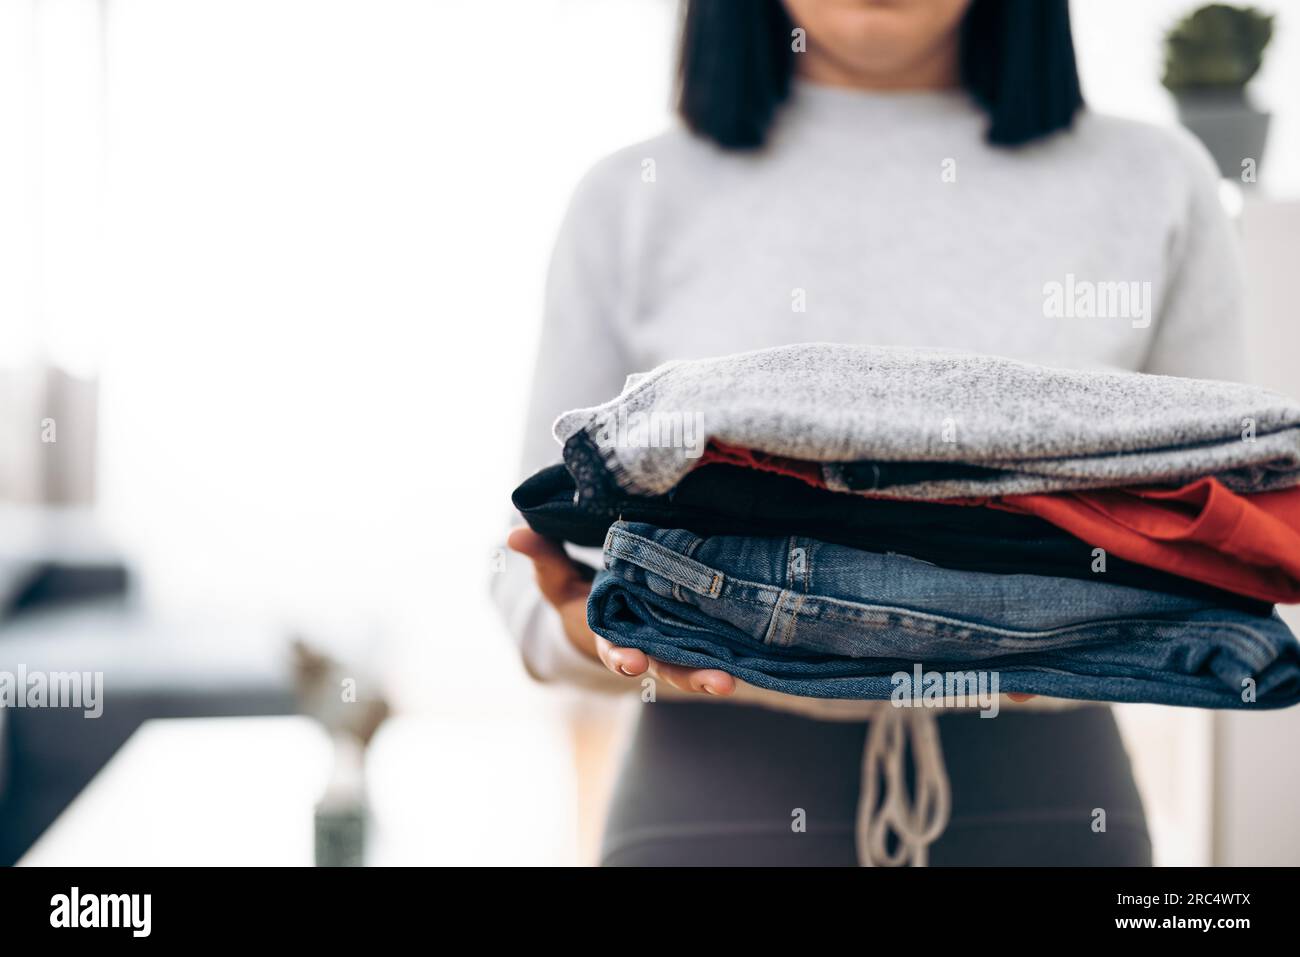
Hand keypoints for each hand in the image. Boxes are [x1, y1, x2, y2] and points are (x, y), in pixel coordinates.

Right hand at [506, 527, 734, 695]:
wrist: (615, 611)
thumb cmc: (585, 596)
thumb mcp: (560, 578)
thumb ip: (544, 557)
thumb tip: (516, 532)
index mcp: (612, 634)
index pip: (616, 648)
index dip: (621, 655)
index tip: (628, 661)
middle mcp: (647, 644)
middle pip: (668, 665)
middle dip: (690, 675)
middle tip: (716, 683)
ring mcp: (676, 640)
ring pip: (698, 660)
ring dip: (717, 671)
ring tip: (738, 680)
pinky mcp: (702, 631)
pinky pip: (721, 643)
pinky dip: (739, 649)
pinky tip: (769, 644)